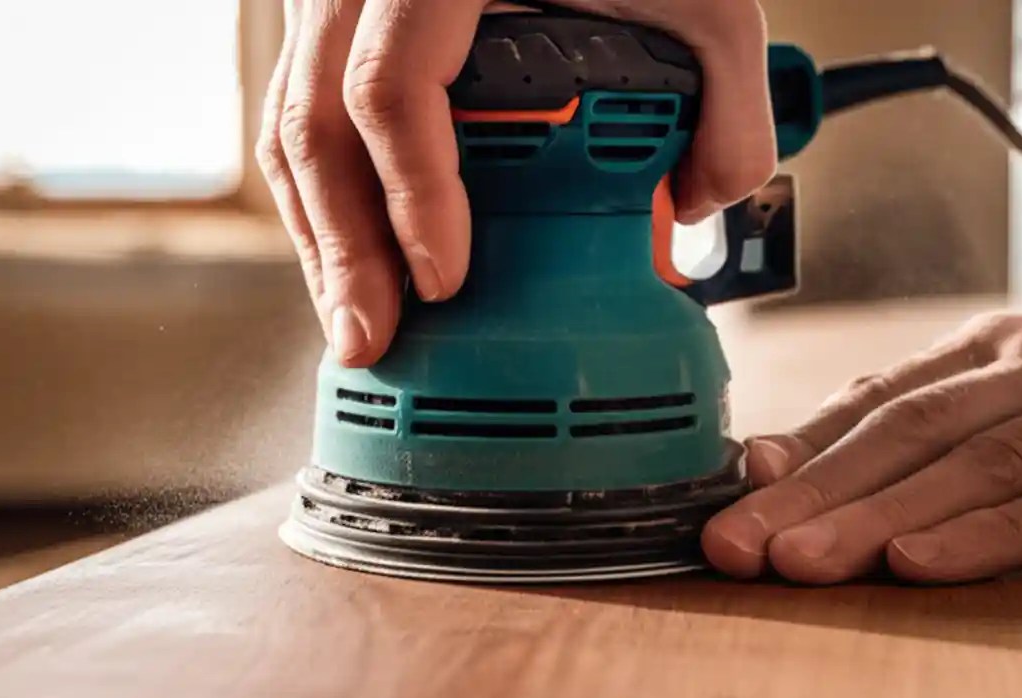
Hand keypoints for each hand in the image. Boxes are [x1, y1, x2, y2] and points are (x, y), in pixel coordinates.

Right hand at [255, 0, 776, 365]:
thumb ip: (730, 107)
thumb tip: (700, 208)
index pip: (391, 88)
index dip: (411, 196)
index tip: (446, 281)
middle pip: (312, 125)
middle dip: (340, 250)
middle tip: (371, 339)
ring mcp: (336, 1)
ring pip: (291, 127)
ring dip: (320, 235)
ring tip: (355, 320)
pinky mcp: (337, 27)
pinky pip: (303, 116)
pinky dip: (325, 196)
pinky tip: (352, 255)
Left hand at [703, 254, 1021, 583]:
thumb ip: (949, 408)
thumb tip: (825, 449)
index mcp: (998, 349)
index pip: (878, 400)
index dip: (795, 450)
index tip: (722, 493)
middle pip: (905, 433)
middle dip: (807, 492)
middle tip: (730, 542)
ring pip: (974, 464)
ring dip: (876, 515)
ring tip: (798, 560)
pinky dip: (994, 533)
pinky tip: (925, 562)